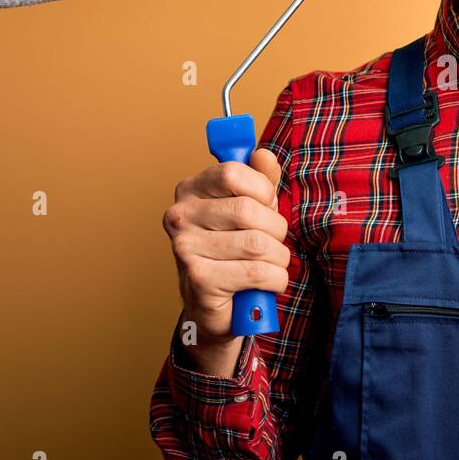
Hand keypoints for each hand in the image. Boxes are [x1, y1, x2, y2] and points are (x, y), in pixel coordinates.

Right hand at [162, 148, 289, 370]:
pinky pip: (257, 272)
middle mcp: (180, 216)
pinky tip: (267, 283)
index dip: (261, 189)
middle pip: (247, 211)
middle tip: (273, 241)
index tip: (267, 204)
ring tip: (271, 264)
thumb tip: (263, 154)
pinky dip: (275, 280)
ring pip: (258, 244)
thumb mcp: (252, 207)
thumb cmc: (234, 249)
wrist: (214, 305)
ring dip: (278, 258)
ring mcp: (185, 248)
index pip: (232, 173)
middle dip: (275, 229)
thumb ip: (260, 179)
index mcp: (191, 190)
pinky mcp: (199, 279)